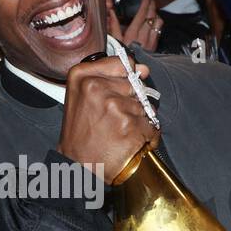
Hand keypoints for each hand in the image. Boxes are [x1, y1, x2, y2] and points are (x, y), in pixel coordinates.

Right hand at [57, 56, 158, 183]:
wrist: (78, 166)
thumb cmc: (81, 133)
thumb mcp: (82, 96)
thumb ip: (109, 76)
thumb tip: (143, 69)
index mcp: (82, 76)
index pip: (122, 63)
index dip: (124, 79)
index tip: (116, 92)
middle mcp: (97, 87)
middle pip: (134, 86)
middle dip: (129, 103)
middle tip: (110, 119)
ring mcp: (115, 106)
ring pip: (143, 106)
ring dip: (136, 121)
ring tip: (116, 132)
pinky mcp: (130, 125)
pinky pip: (151, 125)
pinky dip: (145, 136)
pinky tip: (127, 142)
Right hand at [106, 0, 161, 50]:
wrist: (132, 69)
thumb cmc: (122, 54)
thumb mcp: (115, 40)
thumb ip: (113, 25)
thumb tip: (110, 12)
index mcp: (133, 32)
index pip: (142, 12)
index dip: (146, 1)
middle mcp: (144, 35)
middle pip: (152, 14)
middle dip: (152, 4)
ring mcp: (151, 39)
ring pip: (158, 21)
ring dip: (155, 14)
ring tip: (151, 11)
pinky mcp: (155, 44)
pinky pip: (159, 29)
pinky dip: (157, 23)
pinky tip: (153, 22)